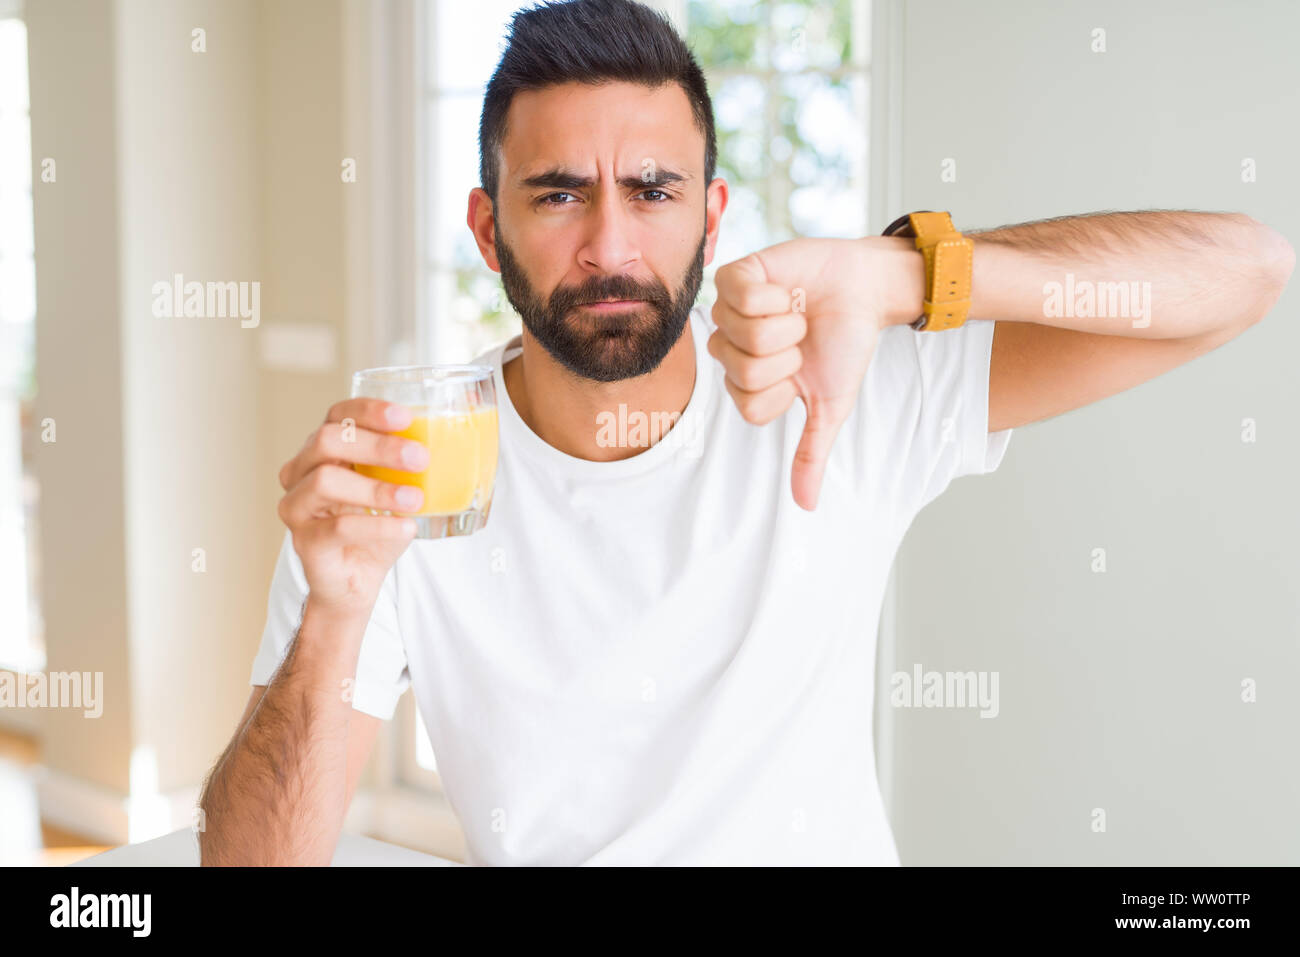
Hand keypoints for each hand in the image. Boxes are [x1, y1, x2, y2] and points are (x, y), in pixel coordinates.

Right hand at [276, 399, 430, 615]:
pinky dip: (378, 525)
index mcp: (323, 449)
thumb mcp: (396, 490)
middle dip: (377, 446)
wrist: (356, 581)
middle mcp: (300, 471)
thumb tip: (454, 445)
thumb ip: (409, 466)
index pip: (338, 414)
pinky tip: (406, 528)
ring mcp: (296, 505)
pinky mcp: (304, 541)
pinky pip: (339, 527)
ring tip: (415, 499)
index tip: (406, 417)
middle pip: (327, 440)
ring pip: (326, 480)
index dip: (369, 410)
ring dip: (377, 488)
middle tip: (419, 458)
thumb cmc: (375, 527)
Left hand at [709, 237, 898, 509]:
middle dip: (788, 356)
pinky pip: (737, 294)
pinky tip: (786, 290)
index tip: (801, 372)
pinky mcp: (737, 275)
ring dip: (785, 324)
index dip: (783, 390)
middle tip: (802, 338)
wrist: (866, 290)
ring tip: (796, 311)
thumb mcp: (831, 405)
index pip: (748, 406)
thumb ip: (811, 453)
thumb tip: (806, 506)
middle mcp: (732, 349)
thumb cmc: (845, 345)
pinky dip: (773, 295)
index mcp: (748, 382)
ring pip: (743, 334)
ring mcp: (731, 311)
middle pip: (744, 373)